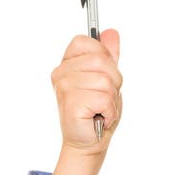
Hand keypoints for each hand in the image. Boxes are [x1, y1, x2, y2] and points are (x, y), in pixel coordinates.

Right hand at [51, 29, 122, 174]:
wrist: (89, 142)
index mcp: (67, 63)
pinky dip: (109, 111)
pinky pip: (104, 99)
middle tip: (104, 98)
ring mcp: (64, 87)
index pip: (87, 41)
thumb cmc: (96, 112)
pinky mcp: (71, 103)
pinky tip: (99, 117)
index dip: (104, 58)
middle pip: (101, 61)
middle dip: (113, 81)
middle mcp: (62, 73)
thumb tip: (111, 33)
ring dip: (111, 99)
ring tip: (100, 109)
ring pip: (105, 81)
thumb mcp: (106, 80)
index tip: (103, 75)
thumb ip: (108, 56)